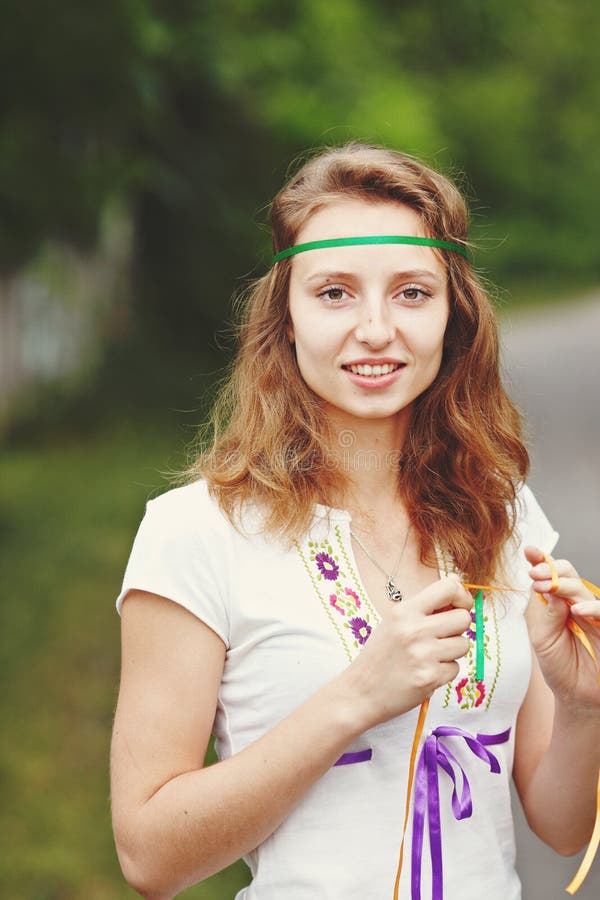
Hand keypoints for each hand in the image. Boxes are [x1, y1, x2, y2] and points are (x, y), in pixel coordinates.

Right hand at [346, 574, 472, 728]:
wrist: (360, 692)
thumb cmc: (379, 655)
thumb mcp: (394, 621)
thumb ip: (425, 604)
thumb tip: (457, 582)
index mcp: (404, 611)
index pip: (448, 588)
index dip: (461, 596)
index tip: (458, 606)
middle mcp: (414, 629)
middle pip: (463, 618)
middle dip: (458, 628)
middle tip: (441, 636)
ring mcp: (423, 654)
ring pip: (463, 644)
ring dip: (452, 651)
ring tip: (430, 656)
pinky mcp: (430, 678)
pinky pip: (455, 668)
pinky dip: (444, 672)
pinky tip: (425, 672)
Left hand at [525, 545, 599, 709]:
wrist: (577, 696)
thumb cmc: (558, 666)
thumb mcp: (542, 638)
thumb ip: (545, 613)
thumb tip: (548, 588)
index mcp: (555, 602)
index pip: (550, 575)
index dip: (540, 560)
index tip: (529, 551)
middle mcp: (575, 603)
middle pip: (567, 574)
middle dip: (550, 569)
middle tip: (535, 573)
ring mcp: (592, 614)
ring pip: (583, 588)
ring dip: (565, 584)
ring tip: (548, 586)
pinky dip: (592, 607)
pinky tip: (576, 609)